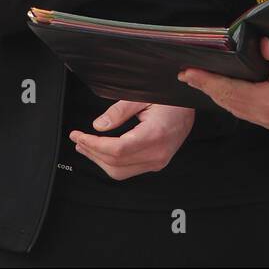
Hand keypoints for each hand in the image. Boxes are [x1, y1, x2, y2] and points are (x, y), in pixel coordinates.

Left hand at [69, 100, 194, 179]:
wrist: (190, 106)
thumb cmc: (171, 98)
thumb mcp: (144, 96)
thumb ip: (120, 111)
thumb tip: (98, 126)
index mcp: (156, 135)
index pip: (117, 149)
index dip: (94, 144)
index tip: (78, 135)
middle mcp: (158, 154)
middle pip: (116, 163)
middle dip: (92, 152)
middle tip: (77, 139)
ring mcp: (158, 161)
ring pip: (120, 171)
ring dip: (99, 160)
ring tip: (85, 146)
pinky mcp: (157, 163)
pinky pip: (128, 170)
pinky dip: (111, 163)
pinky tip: (101, 152)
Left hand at [179, 38, 268, 129]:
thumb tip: (258, 44)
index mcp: (268, 100)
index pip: (229, 90)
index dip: (207, 80)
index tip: (189, 73)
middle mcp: (264, 115)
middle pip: (227, 101)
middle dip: (206, 87)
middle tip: (186, 76)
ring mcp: (267, 120)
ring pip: (233, 108)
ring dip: (215, 95)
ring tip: (199, 82)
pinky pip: (242, 111)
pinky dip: (228, 100)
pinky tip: (220, 91)